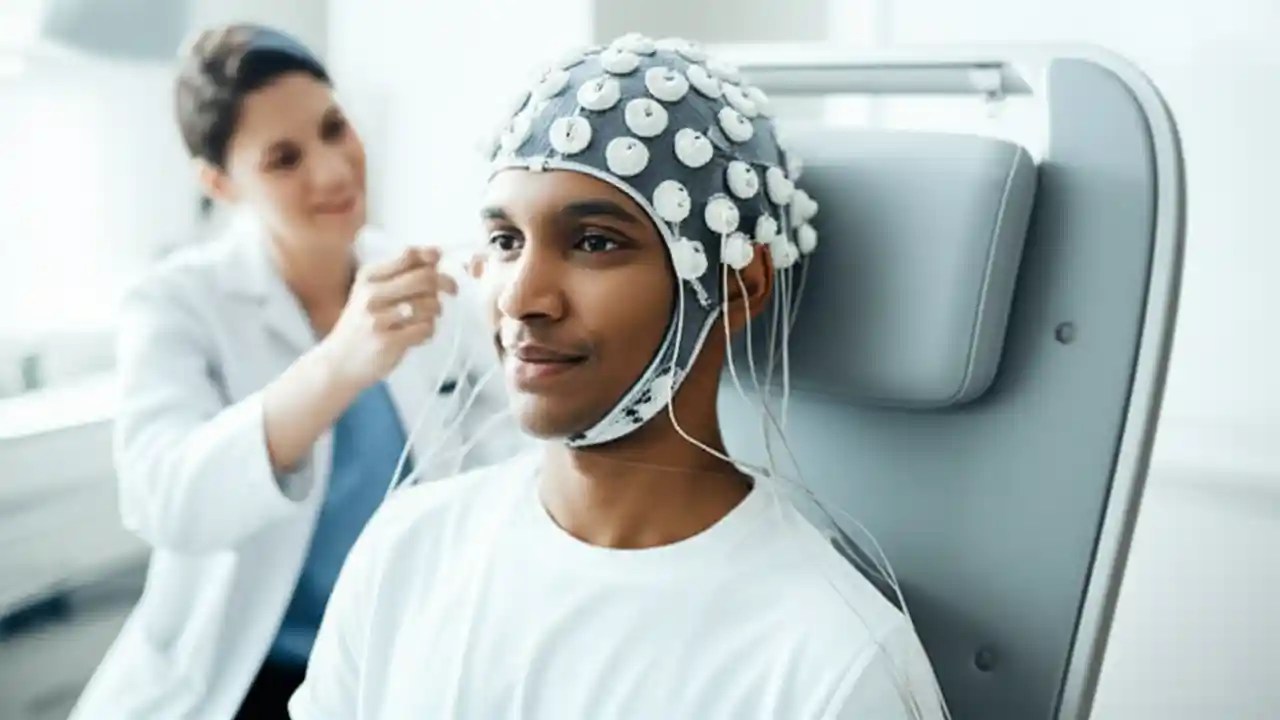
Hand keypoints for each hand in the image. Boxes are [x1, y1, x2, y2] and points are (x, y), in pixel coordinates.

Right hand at [320, 246, 458, 389]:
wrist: (338, 363)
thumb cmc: (360, 326)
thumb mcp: (370, 292)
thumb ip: (399, 274)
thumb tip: (435, 255)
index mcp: (369, 277)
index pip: (408, 255)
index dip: (431, 258)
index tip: (440, 265)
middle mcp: (372, 294)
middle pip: (424, 278)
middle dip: (445, 282)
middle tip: (452, 290)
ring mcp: (379, 319)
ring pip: (430, 304)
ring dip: (436, 311)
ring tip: (426, 318)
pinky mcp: (388, 341)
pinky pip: (426, 328)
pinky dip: (429, 330)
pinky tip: (417, 333)